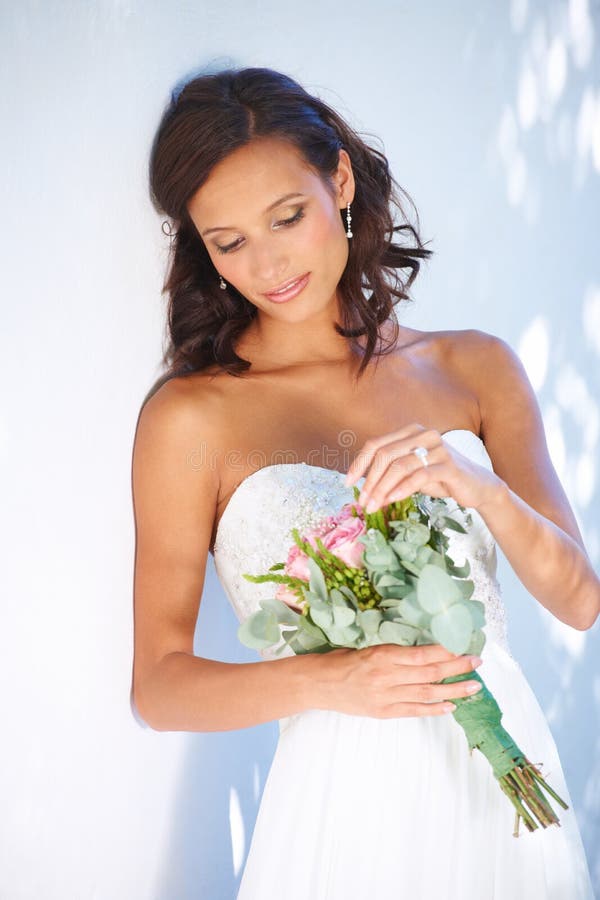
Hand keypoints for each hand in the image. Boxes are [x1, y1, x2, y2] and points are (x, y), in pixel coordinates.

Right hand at [312, 642, 483, 717]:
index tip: (465, 648)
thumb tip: (427, 649)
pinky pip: (414, 710)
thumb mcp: (369, 647)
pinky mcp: (384, 712)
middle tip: (477, 664)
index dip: (448, 652)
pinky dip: (434, 709)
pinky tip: (451, 706)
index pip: (424, 654)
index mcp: (384, 654)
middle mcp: (388, 676)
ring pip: (427, 692)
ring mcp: (387, 696)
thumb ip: (395, 652)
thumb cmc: (343, 660)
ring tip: (473, 687)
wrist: (319, 683)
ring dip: (453, 690)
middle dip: (457, 668)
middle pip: (430, 672)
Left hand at [344, 423, 503, 512]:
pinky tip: (392, 500)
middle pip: (385, 455)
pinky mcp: (449, 465)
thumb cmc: (440, 479)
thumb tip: (363, 490)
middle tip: (362, 502)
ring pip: (399, 466)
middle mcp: (423, 435)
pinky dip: (402, 489)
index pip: (376, 445)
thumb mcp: (411, 474)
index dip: (359, 464)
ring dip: (382, 489)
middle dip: (369, 480)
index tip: (347, 484)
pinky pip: (419, 476)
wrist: (477, 488)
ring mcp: (437, 448)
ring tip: (373, 506)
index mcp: (410, 432)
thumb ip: (390, 475)